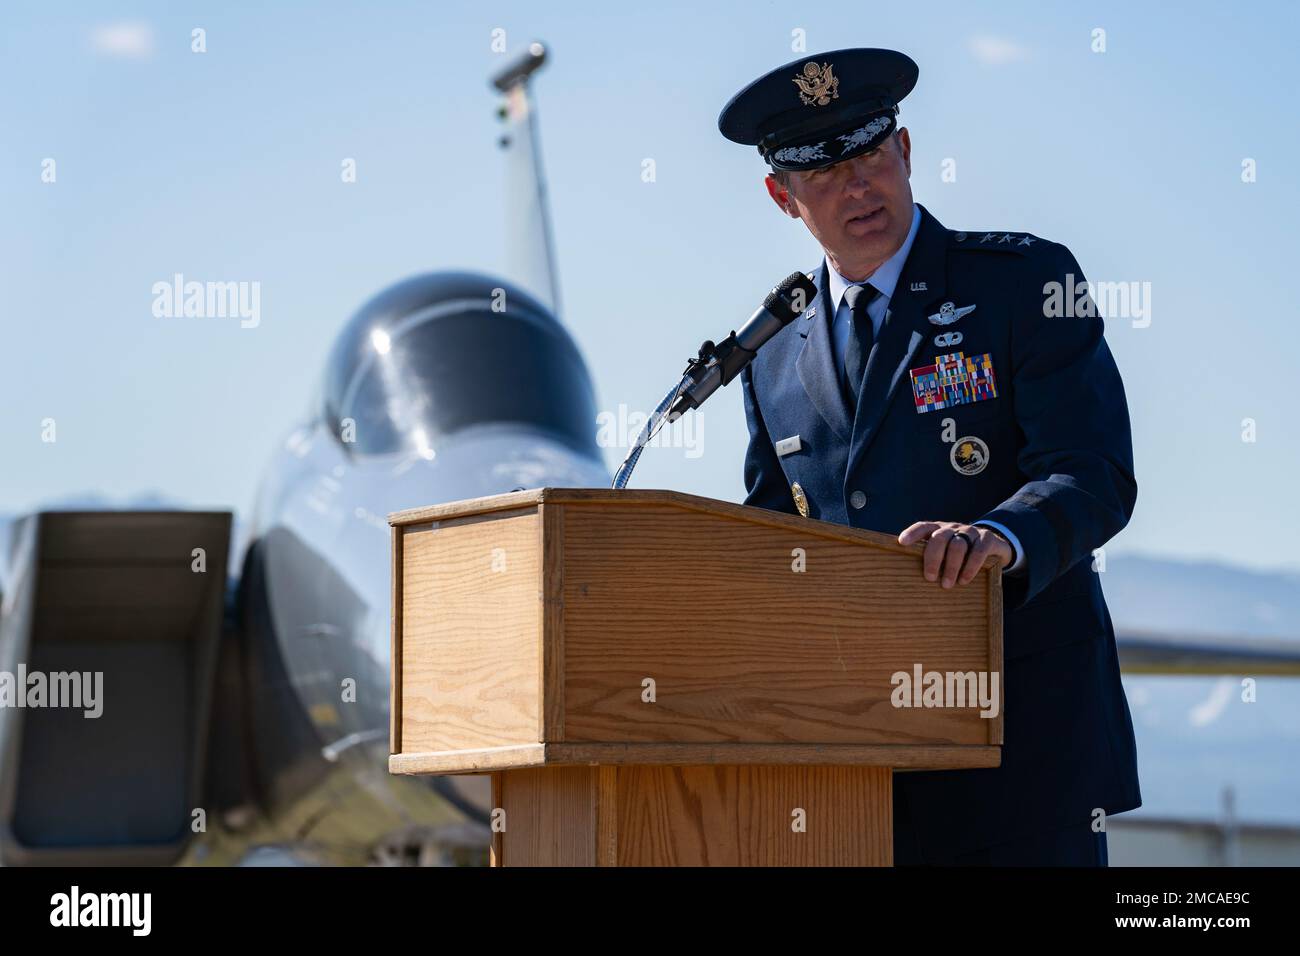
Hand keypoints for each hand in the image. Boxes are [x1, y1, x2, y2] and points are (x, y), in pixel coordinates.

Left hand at [897, 521, 1011, 588]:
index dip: (912, 533)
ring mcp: (970, 531)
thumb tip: (907, 578)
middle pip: (939, 538)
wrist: (993, 545)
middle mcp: (952, 528)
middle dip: (933, 558)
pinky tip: (964, 580)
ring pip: (957, 545)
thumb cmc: (960, 554)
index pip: (923, 527)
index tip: (902, 543)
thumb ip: (930, 558)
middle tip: (930, 578)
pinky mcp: (987, 538)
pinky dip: (970, 567)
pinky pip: (978, 551)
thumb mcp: (945, 552)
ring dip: (951, 566)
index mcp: (938, 529)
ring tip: (947, 585)